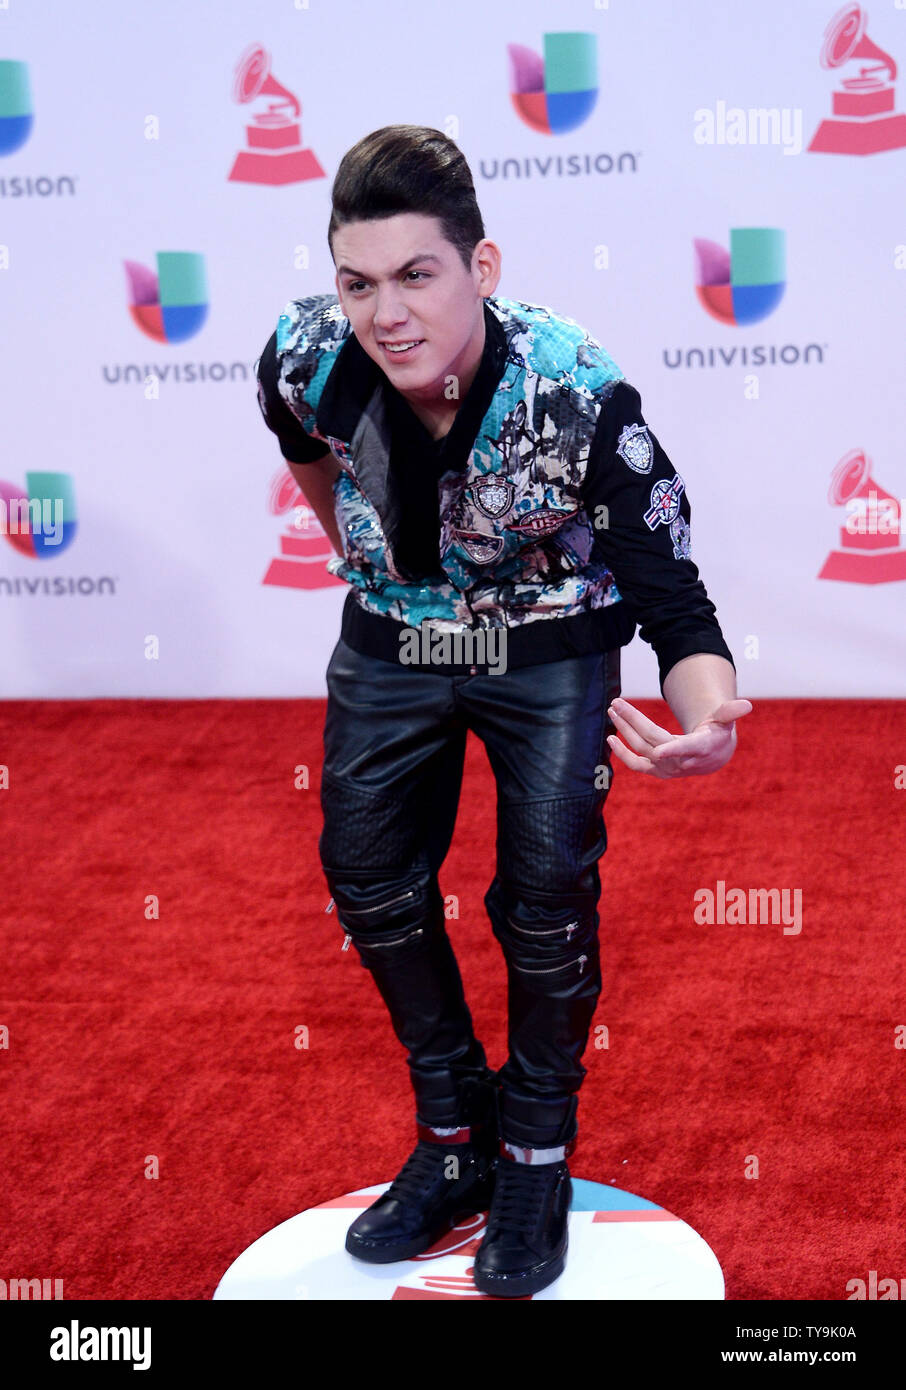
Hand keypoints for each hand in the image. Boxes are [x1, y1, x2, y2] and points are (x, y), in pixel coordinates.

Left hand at [605, 696, 752, 777]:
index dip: (672, 751)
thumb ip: (730, 712)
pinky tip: (610, 739)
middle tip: (617, 703)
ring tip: (612, 711)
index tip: (657, 751)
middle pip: (653, 740)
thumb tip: (746, 704)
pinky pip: (636, 764)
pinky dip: (622, 754)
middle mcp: (681, 761)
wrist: (712, 757)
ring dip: (624, 730)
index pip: (685, 749)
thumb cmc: (717, 733)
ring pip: (641, 749)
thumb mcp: (725, 721)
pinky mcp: (657, 770)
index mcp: (699, 748)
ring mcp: (668, 768)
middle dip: (633, 721)